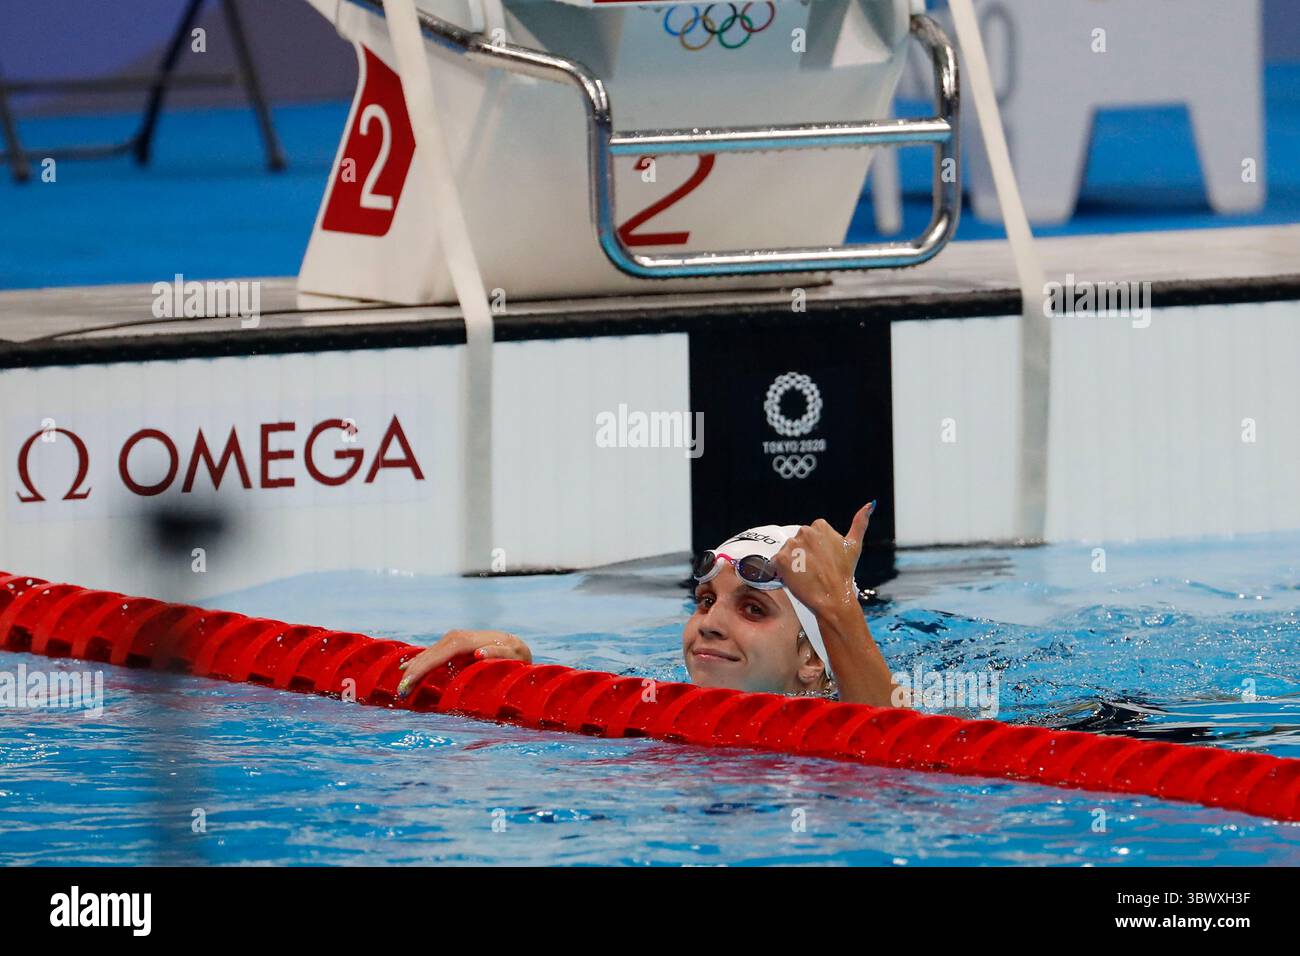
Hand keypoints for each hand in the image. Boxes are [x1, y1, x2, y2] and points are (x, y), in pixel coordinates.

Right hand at [396, 629, 531, 696]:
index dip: (426, 665)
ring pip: (430, 652)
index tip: (411, 680)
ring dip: (414, 667)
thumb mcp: (514, 656)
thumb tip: (477, 654)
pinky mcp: (453, 645)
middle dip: (415, 670)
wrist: (518, 647)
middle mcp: (460, 637)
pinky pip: (432, 653)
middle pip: (432, 652)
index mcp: (472, 640)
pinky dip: (419, 661)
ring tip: (400, 684)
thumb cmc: (517, 656)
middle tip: (401, 690)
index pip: (444, 651)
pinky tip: (405, 668)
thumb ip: (498, 654)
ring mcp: (455, 639)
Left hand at [770, 501, 874, 617]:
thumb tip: (871, 503)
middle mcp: (804, 532)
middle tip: (816, 569)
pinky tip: (796, 578)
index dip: (816, 549)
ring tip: (807, 574)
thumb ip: (860, 522)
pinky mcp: (780, 559)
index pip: (811, 534)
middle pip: (798, 542)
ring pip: (787, 552)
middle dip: (803, 554)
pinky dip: (782, 570)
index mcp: (819, 526)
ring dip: (793, 561)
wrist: (833, 597)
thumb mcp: (854, 545)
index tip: (824, 560)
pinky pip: (776, 562)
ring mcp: (792, 545)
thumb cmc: (845, 572)